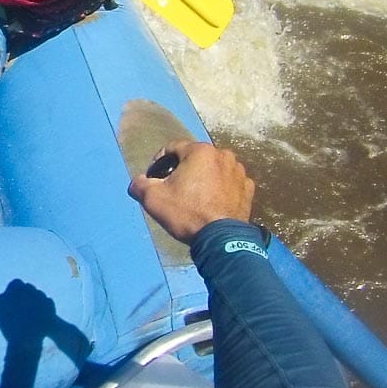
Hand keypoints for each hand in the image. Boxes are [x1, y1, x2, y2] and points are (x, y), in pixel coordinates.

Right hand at [127, 140, 254, 243]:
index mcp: (200, 151)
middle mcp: (223, 155)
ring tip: (195, 197)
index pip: (172, 148)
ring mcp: (239, 172)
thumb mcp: (152, 198)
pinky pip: (229, 183)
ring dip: (204, 178)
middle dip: (183, 170)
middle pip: (195, 158)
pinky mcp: (248, 189)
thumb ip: (140, 184)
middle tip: (174, 189)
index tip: (155, 178)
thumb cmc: (186, 213)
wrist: (221, 240)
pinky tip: (213, 203)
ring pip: (214, 169)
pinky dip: (221, 188)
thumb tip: (138, 182)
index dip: (159, 162)